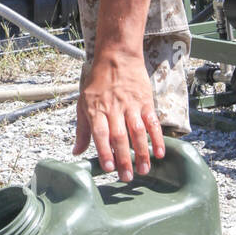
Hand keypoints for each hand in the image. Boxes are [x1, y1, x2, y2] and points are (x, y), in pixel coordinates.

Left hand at [72, 51, 165, 181]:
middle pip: (120, 137)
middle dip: (124, 159)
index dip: (105, 151)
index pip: (100, 134)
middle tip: (127, 177)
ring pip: (137, 132)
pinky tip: (159, 153)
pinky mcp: (145, 102)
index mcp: (96, 110)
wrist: (117, 57)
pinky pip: (152, 122)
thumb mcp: (83, 103)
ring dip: (142, 153)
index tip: (109, 168)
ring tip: (144, 170)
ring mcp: (131, 105)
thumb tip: (76, 152)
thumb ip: (82, 130)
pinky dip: (157, 138)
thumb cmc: (98, 81)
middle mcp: (114, 109)